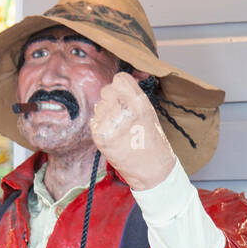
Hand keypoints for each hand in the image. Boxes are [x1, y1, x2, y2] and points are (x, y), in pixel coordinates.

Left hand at [90, 72, 176, 190]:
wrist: (151, 168)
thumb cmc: (152, 140)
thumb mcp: (148, 111)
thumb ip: (132, 96)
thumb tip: (117, 85)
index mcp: (139, 101)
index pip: (119, 79)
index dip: (119, 87)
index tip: (122, 96)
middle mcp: (124, 109)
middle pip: (106, 91)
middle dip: (111, 100)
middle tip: (119, 115)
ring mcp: (111, 123)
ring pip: (99, 106)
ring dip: (105, 114)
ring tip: (118, 128)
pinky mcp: (101, 136)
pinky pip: (94, 121)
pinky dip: (100, 127)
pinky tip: (112, 135)